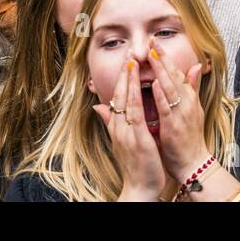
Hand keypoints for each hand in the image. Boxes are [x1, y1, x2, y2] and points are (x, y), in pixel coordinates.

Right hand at [93, 58, 166, 200]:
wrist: (140, 188)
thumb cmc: (135, 164)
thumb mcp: (121, 139)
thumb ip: (110, 121)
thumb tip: (97, 106)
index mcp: (118, 126)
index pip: (117, 96)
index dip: (121, 78)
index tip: (125, 60)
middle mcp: (119, 127)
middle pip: (119, 95)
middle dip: (124, 73)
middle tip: (128, 52)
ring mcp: (127, 133)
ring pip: (126, 102)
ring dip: (129, 81)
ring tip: (132, 62)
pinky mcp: (138, 140)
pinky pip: (137, 117)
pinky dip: (138, 100)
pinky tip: (141, 87)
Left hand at [145, 44, 210, 183]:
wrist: (193, 163)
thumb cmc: (190, 137)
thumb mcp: (193, 109)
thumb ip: (192, 88)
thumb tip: (196, 66)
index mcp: (189, 98)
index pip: (178, 72)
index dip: (167, 57)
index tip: (156, 42)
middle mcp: (187, 102)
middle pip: (175, 75)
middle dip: (163, 57)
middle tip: (153, 40)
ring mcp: (182, 113)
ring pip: (171, 87)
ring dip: (162, 70)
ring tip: (153, 55)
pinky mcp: (174, 126)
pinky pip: (168, 108)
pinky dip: (162, 95)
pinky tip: (155, 83)